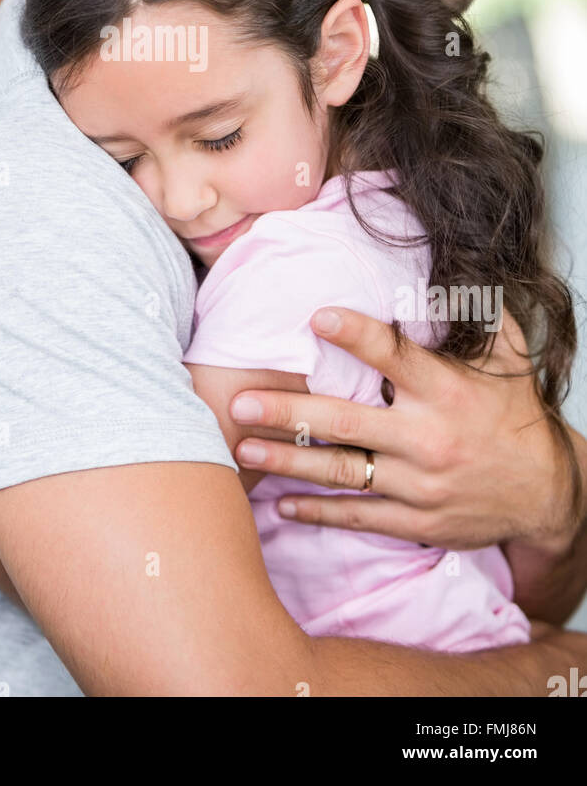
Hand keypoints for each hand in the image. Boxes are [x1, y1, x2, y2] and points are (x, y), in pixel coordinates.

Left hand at [230, 305, 576, 552]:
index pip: (395, 358)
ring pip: (343, 473)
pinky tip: (282, 502)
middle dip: (289, 412)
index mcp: (447, 392)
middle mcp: (429, 438)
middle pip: (347, 423)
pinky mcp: (416, 521)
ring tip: (243, 449)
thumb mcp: (507, 359)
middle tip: (241, 402)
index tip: (316, 317)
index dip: (356, 336)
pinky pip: (359, 516)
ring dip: (288, 461)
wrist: (545, 493)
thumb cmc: (514, 415)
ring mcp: (420, 485)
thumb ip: (476, 314)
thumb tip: (449, 264)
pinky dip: (318, 511)